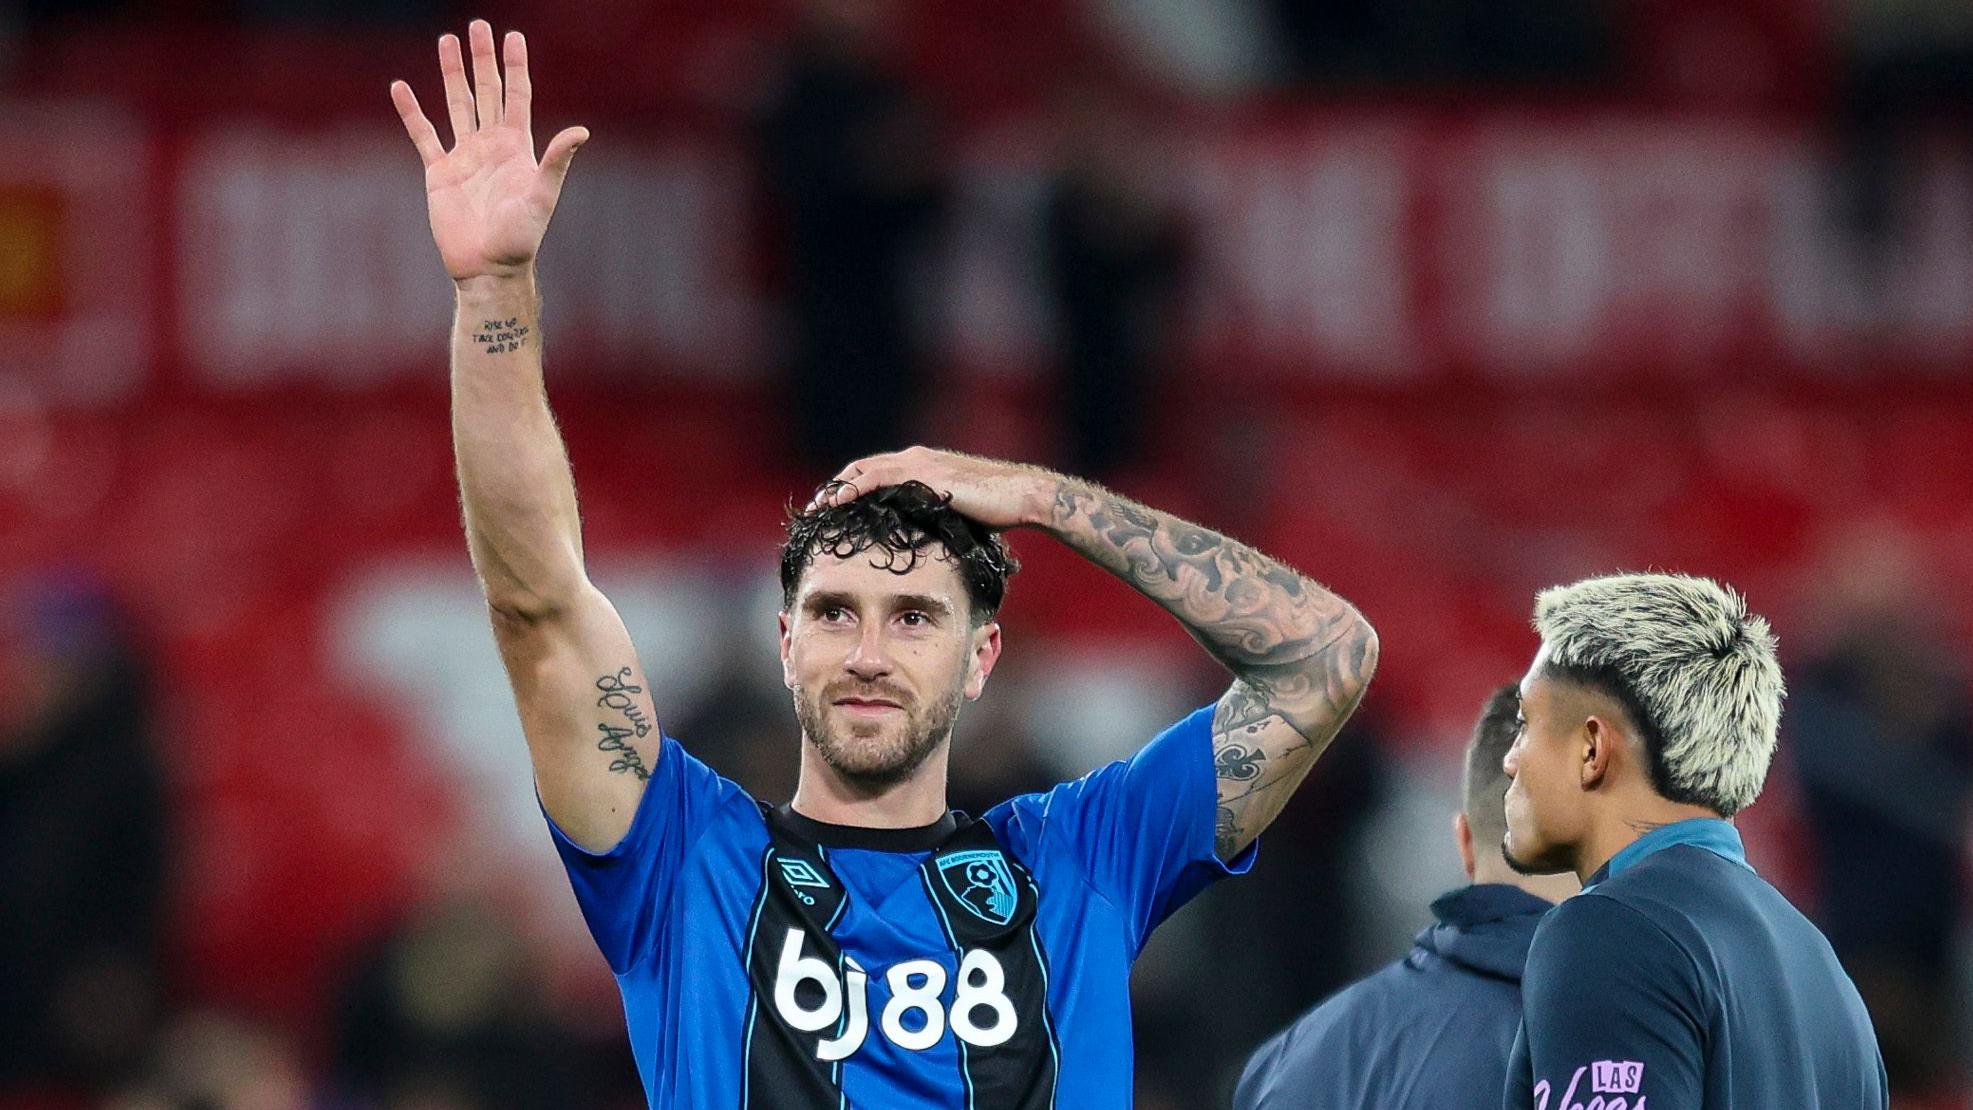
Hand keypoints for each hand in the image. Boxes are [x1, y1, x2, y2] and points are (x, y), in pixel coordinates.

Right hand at [390, 21, 587, 282]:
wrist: (487, 268)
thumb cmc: (521, 238)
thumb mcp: (543, 196)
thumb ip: (557, 161)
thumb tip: (581, 131)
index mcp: (517, 147)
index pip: (517, 96)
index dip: (516, 66)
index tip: (514, 35)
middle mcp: (490, 146)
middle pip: (485, 91)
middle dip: (483, 59)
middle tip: (478, 26)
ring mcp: (464, 156)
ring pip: (456, 104)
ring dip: (452, 74)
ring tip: (447, 41)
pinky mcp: (439, 172)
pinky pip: (423, 135)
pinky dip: (412, 112)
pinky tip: (401, 87)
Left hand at [811, 447, 1054, 530]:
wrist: (1021, 497)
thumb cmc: (997, 510)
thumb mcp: (956, 513)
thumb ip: (933, 518)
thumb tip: (920, 542)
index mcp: (922, 466)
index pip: (875, 472)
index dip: (850, 488)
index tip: (831, 509)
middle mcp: (916, 459)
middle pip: (862, 467)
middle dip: (835, 488)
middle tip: (815, 510)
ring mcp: (920, 464)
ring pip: (865, 469)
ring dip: (838, 489)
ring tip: (817, 509)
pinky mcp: (925, 474)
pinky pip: (879, 477)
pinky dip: (855, 488)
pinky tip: (839, 503)